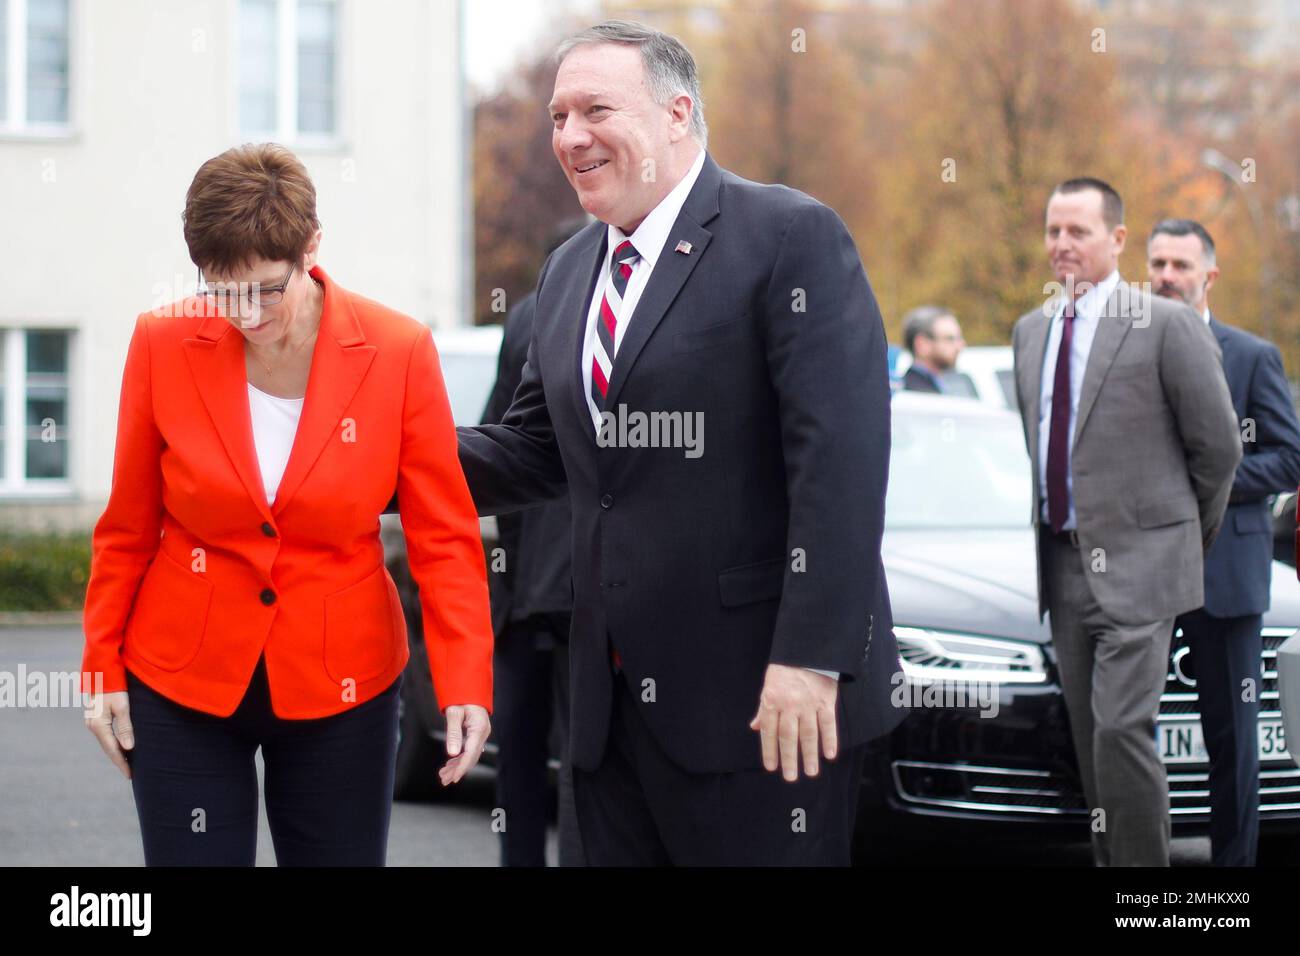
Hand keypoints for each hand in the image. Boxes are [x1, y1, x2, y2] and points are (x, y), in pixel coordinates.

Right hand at [84, 691, 133, 779]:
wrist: (101, 672)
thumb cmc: (114, 687)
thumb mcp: (122, 706)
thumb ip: (125, 727)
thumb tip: (128, 748)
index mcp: (98, 725)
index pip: (112, 749)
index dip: (122, 762)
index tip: (130, 774)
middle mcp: (93, 725)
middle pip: (108, 748)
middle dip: (120, 760)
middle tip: (131, 773)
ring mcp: (92, 722)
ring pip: (107, 742)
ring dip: (117, 752)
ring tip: (129, 763)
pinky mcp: (96, 717)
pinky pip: (106, 735)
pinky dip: (114, 743)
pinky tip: (122, 747)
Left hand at [439, 704, 490, 785]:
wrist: (469, 686)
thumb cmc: (462, 696)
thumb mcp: (454, 713)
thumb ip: (453, 733)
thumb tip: (452, 753)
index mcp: (479, 728)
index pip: (470, 753)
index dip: (462, 767)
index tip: (453, 778)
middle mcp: (482, 733)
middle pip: (471, 757)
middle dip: (457, 770)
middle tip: (444, 780)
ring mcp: (480, 734)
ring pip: (469, 755)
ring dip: (457, 766)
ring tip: (443, 775)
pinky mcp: (476, 734)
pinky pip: (469, 749)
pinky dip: (459, 758)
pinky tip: (449, 764)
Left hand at [748, 663, 838, 781]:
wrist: (805, 650)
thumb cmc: (784, 670)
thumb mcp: (768, 686)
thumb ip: (763, 709)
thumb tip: (754, 727)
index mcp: (772, 701)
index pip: (769, 731)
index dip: (770, 750)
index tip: (772, 767)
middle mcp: (789, 704)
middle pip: (788, 736)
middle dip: (789, 758)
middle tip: (790, 777)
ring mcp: (808, 703)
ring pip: (808, 734)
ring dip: (809, 754)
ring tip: (810, 772)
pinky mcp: (825, 701)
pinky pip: (828, 723)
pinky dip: (830, 739)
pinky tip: (829, 755)